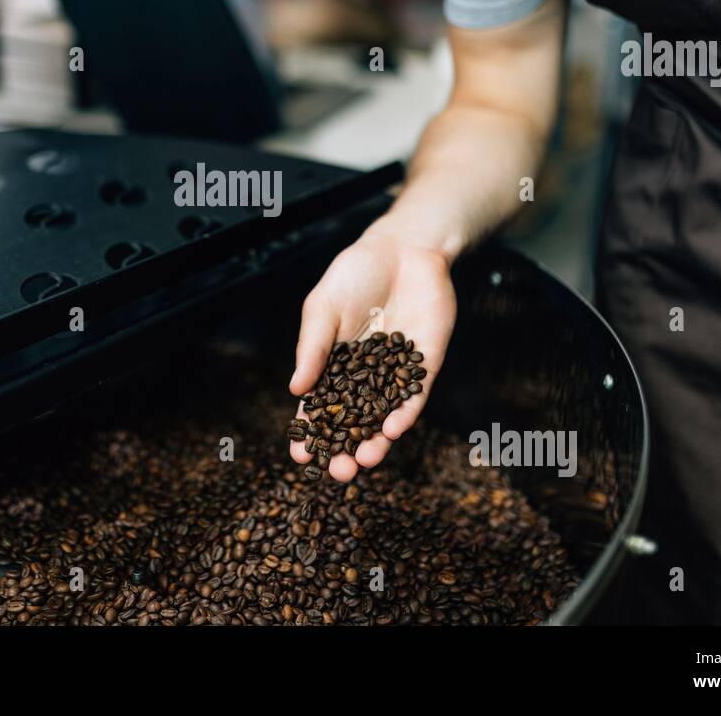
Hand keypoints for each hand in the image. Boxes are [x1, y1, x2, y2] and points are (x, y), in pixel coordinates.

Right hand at [289, 226, 454, 481]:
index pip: (321, 409)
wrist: (403, 248)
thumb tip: (295, 391)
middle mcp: (364, 377)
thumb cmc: (355, 274)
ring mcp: (395, 374)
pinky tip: (393, 429)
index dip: (311, 434)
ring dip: (376, 441)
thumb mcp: (322, 309)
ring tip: (365, 461)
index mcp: (334, 367)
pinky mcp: (425, 365)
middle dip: (345, 450)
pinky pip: (415, 396)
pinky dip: (404, 413)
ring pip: (384, 417)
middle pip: (353, 423)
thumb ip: (312, 349)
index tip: (301, 457)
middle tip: (339, 473)